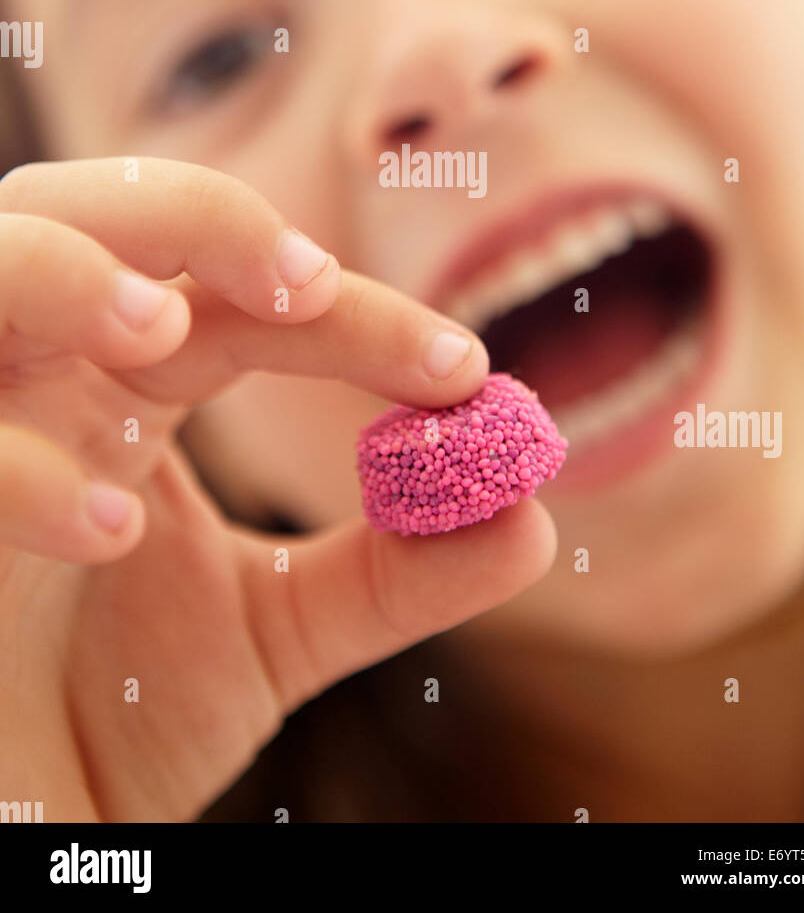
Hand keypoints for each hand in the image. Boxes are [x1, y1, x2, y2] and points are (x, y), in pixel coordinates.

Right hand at [0, 158, 555, 820]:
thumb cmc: (119, 713)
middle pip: (87, 206)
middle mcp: (48, 380)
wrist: (30, 818)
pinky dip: (25, 469)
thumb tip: (532, 517)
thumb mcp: (277, 634)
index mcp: (129, 387)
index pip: (237, 294)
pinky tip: (111, 532)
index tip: (464, 368)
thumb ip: (391, 573)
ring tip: (165, 334)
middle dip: (196, 214)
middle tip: (306, 281)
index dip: (351, 311)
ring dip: (73, 272)